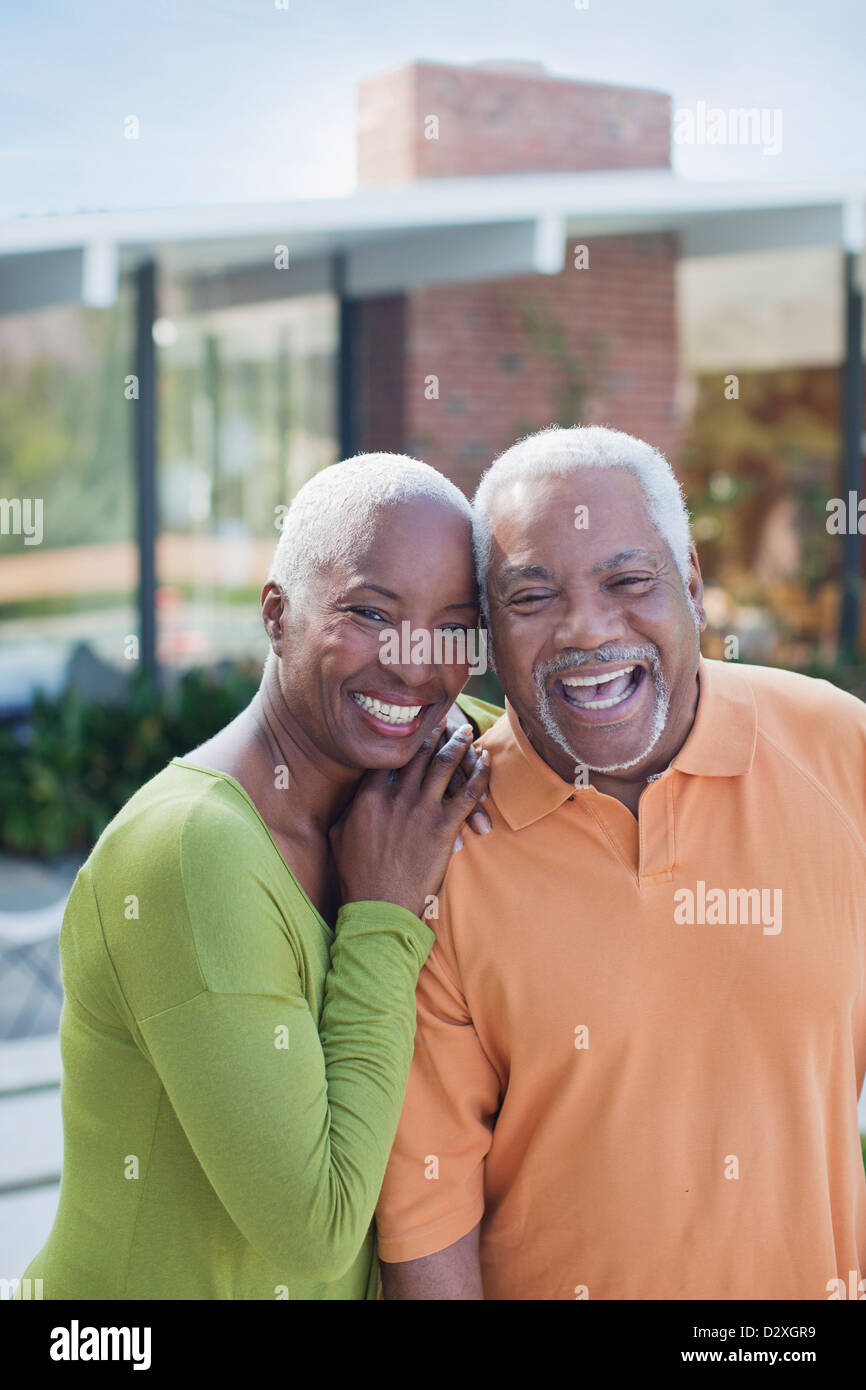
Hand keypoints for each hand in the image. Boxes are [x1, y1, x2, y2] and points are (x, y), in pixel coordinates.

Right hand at [329, 722, 490, 920]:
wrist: (379, 906)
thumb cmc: (356, 876)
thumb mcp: (338, 836)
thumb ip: (346, 809)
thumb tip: (350, 795)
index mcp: (369, 796)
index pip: (390, 756)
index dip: (405, 738)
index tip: (414, 726)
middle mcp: (396, 796)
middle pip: (419, 754)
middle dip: (434, 733)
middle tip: (446, 719)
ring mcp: (421, 811)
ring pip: (444, 766)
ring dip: (458, 745)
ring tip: (466, 732)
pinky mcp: (443, 828)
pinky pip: (467, 794)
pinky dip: (480, 775)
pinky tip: (486, 761)